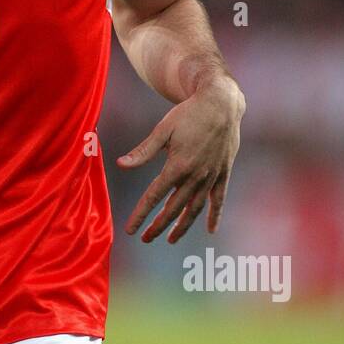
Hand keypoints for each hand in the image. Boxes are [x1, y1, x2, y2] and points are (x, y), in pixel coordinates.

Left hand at [117, 76, 244, 242]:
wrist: (221, 104)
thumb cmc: (188, 114)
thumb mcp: (163, 130)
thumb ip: (143, 151)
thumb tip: (120, 164)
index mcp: (177, 165)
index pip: (154, 196)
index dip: (141, 214)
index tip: (130, 229)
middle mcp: (195, 175)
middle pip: (173, 208)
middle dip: (158, 226)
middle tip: (145, 238)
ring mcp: (211, 176)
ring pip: (195, 208)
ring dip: (182, 226)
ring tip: (170, 239)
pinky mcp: (223, 173)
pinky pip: (219, 200)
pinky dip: (214, 215)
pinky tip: (210, 230)